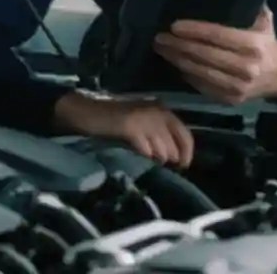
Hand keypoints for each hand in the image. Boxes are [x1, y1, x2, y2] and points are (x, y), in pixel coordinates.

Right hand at [53, 90, 193, 167]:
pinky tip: (139, 152)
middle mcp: (157, 112)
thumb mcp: (142, 124)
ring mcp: (144, 118)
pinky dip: (144, 153)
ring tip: (147, 156)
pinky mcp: (131, 126)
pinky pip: (146, 148)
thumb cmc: (116, 120)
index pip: (185, 134)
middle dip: (170, 157)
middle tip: (161, 163)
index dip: (187, 152)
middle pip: (174, 145)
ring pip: (162, 149)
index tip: (183, 166)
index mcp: (163, 109)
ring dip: (156, 157)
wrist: (89, 112)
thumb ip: (159, 135)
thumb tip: (175, 157)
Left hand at [152, 7, 276, 105]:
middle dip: (178, 45)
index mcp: (253, 44)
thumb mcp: (264, 20)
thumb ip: (249, 5)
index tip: (174, 25)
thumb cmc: (266, 42)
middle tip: (159, 37)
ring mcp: (237, 86)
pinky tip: (175, 63)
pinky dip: (187, 75)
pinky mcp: (230, 100)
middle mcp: (245, 67)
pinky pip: (202, 87)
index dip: (194, 30)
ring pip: (200, 72)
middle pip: (204, 55)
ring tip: (162, 49)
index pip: (218, 35)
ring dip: (177, 60)